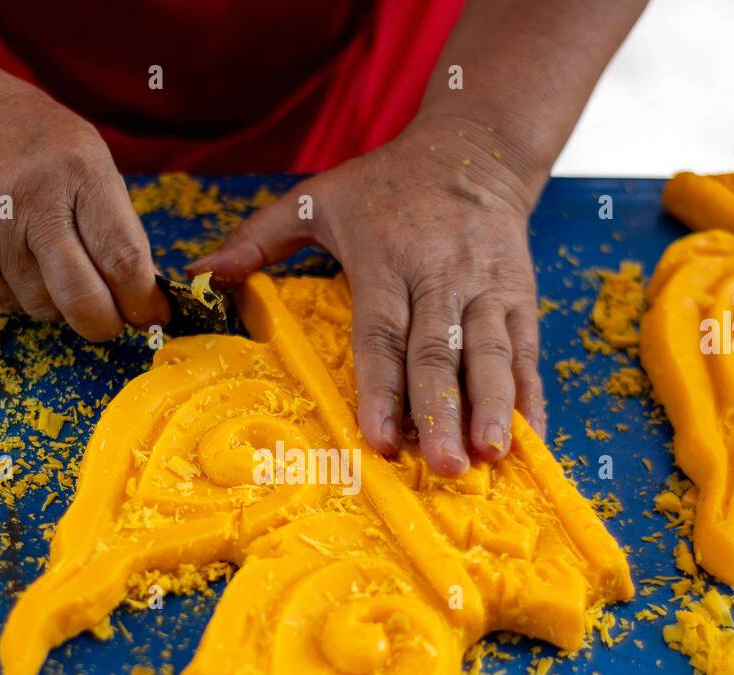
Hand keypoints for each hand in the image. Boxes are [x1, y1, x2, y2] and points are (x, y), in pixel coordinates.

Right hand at [0, 72, 167, 339]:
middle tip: (109, 319)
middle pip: (82, 299)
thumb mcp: (89, 159)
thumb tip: (143, 299)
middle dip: (103, 323)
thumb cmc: (36, 143)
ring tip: (44, 257)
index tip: (151, 316)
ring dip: (56, 301)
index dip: (142, 301)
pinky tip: (8, 252)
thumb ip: (117, 225)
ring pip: (42, 307)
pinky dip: (16, 292)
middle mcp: (32, 199)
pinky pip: (2, 303)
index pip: (123, 258)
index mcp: (80, 170)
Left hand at [191, 116, 544, 475]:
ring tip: (492, 455)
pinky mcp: (520, 296)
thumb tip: (200, 274)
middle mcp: (440, 278)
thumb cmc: (387, 183)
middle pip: (439, 354)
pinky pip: (527, 351)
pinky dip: (530, 396)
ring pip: (492, 354)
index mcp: (387, 261)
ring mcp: (487, 289)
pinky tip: (532, 438)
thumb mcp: (319, 198)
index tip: (381, 440)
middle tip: (443, 467)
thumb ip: (260, 237)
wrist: (476, 148)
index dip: (382, 390)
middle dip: (443, 414)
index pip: (382, 335)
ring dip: (494, 408)